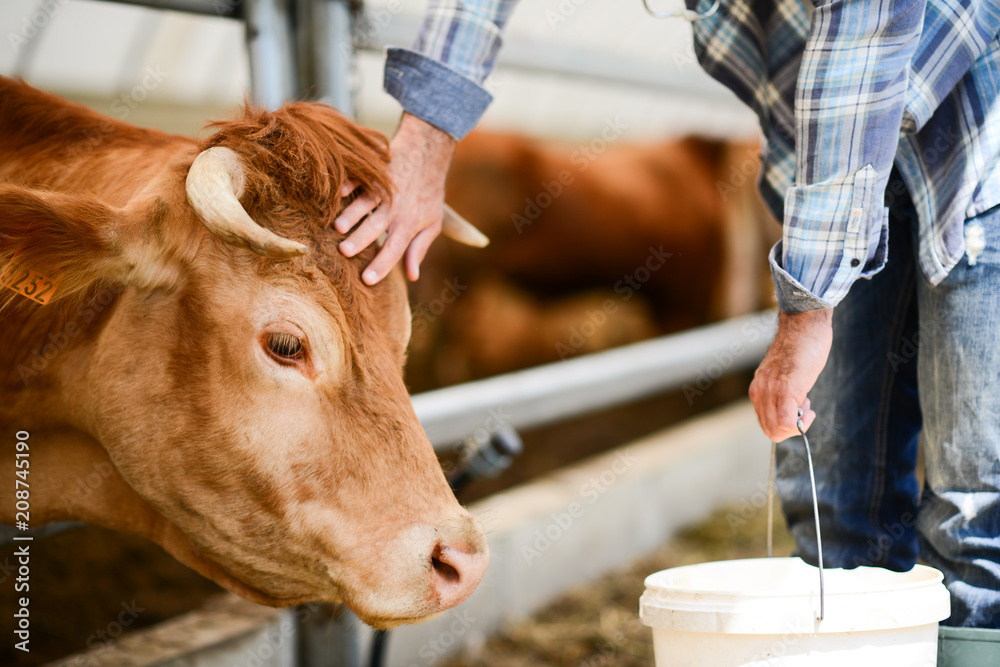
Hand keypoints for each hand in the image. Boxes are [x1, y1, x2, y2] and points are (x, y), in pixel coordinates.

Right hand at [335, 112, 455, 283]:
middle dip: (360, 239)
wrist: (427, 155)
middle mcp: (395, 208)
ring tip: (337, 227)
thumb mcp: (432, 225)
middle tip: (344, 252)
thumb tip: (412, 277)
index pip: (394, 249)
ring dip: (351, 214)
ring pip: (366, 203)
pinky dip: (350, 184)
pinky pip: (360, 178)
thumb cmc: (428, 196)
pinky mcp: (374, 171)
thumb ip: (419, 250)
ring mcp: (383, 189)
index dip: (381, 265)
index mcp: (408, 225)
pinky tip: (339, 192)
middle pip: (376, 226)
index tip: (366, 280)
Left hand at [749, 308, 832, 441]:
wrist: (804, 326)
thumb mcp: (783, 375)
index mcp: (758, 389)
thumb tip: (791, 414)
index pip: (766, 424)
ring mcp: (771, 391)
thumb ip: (780, 393)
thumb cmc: (800, 349)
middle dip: (791, 430)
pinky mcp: (785, 388)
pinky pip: (787, 422)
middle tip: (805, 410)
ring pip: (778, 430)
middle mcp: (760, 391)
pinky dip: (801, 423)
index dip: (785, 426)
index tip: (799, 411)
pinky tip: (809, 407)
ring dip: (797, 425)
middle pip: (771, 431)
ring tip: (806, 403)